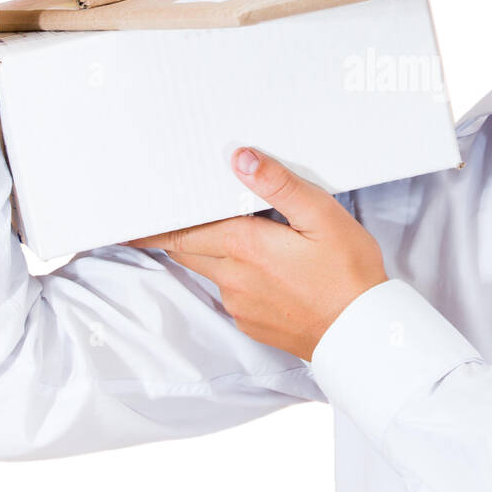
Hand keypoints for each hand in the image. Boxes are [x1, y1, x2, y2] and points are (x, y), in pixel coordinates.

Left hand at [124, 147, 388, 361]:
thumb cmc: (349, 273)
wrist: (363, 333)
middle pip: (186, 250)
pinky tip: (263, 268)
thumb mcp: (322, 216)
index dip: (152, 224)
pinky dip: (234, 275)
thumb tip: (240, 158)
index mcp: (244, 246)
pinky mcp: (252, 322)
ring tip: (230, 232)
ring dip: (209, 251)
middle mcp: (233, 278)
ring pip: (209, 270)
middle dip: (174, 232)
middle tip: (163, 213)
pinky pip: (230, 293)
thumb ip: (279, 185)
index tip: (128, 218)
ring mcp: (240, 304)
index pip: (180, 231)